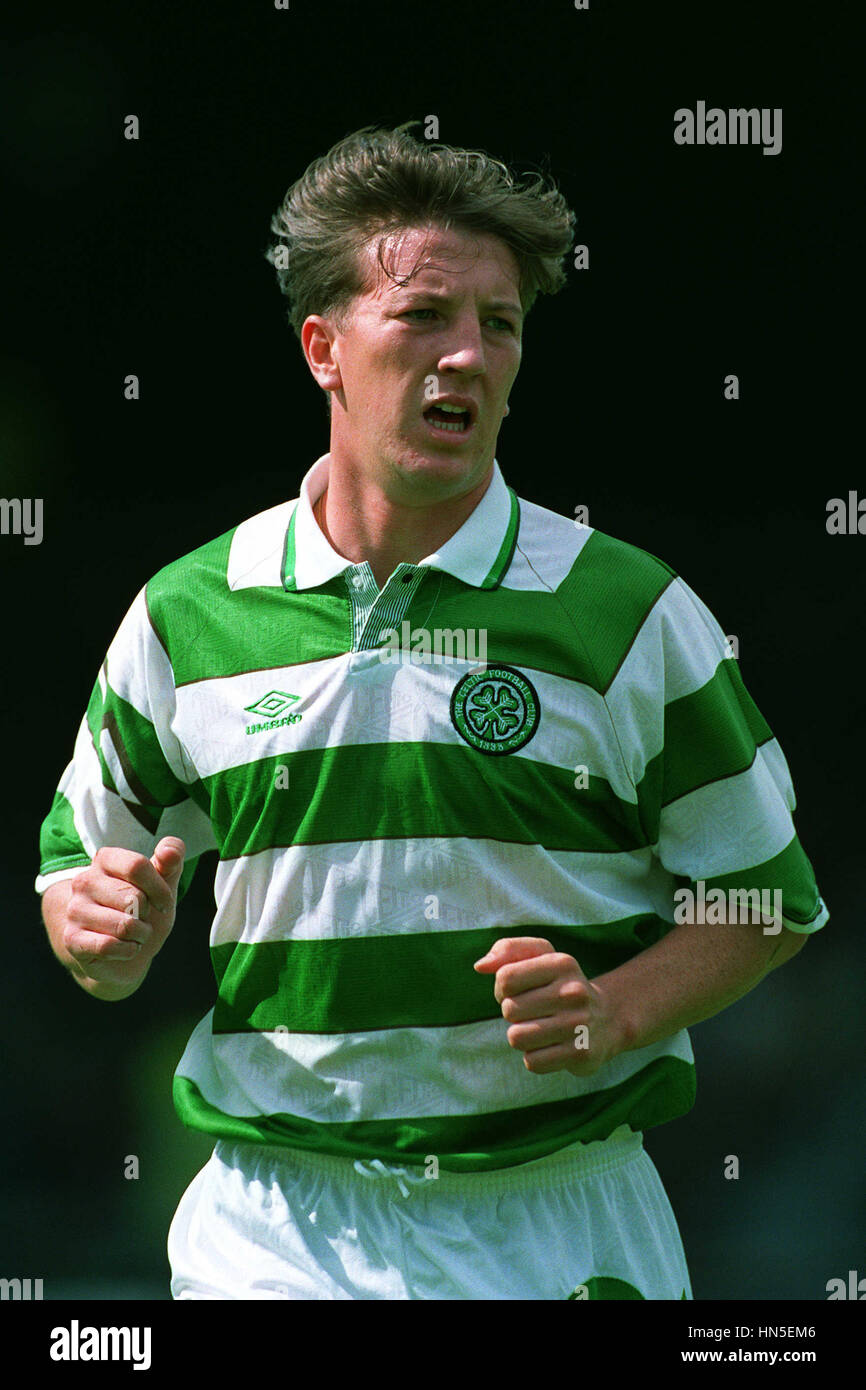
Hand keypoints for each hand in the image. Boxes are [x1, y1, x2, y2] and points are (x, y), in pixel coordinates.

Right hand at [60, 837, 185, 994]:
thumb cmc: (142, 912)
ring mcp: (75, 910)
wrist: (122, 954)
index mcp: (105, 860)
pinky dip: (126, 951)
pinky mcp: (72, 939)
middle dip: (147, 915)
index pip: (137, 866)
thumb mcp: (163, 886)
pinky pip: (108, 946)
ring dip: (139, 935)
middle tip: (141, 919)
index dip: (159, 889)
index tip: (164, 903)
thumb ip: (171, 863)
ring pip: (123, 925)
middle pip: (133, 897)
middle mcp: (84, 881)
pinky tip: (123, 948)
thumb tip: (168, 849)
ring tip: (133, 934)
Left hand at [473, 936, 625, 1075]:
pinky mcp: (581, 1054)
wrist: (608, 1019)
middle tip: (534, 1012)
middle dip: (514, 1013)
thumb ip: (507, 950)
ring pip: (517, 1038)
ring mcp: (579, 1024)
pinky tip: (552, 1047)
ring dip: (521, 1037)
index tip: (519, 991)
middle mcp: (573, 992)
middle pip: (509, 1009)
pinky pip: (532, 1062)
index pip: (505, 977)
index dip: (503, 988)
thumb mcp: (541, 956)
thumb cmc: (560, 985)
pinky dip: (535, 1057)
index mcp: (562, 963)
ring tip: (540, 1029)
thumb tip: (480, 966)